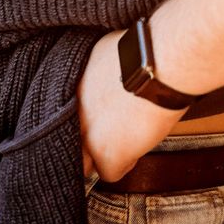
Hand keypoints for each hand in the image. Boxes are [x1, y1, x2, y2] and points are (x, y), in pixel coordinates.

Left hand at [78, 30, 184, 181]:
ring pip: (83, 162)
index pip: (64, 114)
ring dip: (100, 156)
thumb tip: (106, 71)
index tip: (94, 117)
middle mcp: (73, 113)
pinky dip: (124, 165)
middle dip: (84, 140)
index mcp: (72, 86)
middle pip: (67, 141)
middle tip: (104, 135)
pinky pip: (109, 174)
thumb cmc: (145, 49)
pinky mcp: (107, 155)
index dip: (82, 118)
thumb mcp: (107, 50)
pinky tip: (135, 151)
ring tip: (120, 145)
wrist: (159, 63)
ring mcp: (88, 136)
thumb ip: (97, 69)